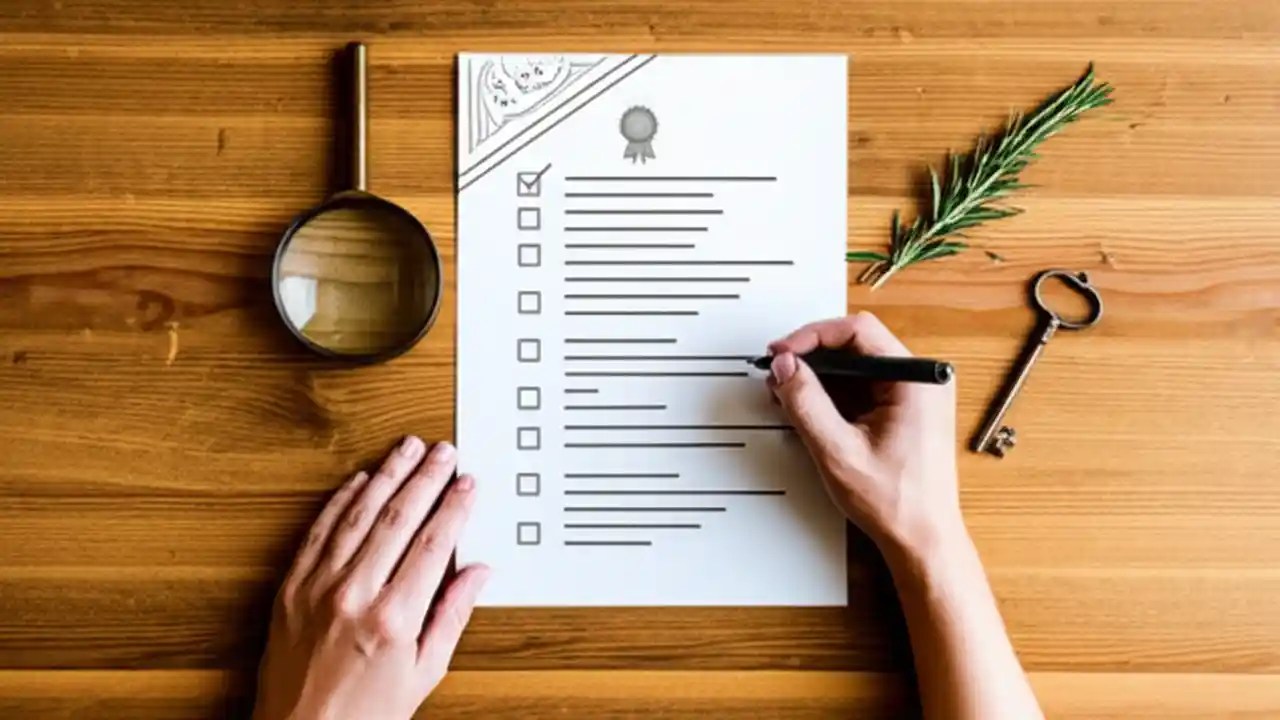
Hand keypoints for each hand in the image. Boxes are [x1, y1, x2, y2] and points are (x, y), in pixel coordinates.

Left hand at [253, 437, 488, 719]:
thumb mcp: (424, 673)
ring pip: (358, 514)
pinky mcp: (290, 588)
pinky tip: (358, 481)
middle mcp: (354, 595)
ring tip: (406, 450)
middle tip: (443, 453)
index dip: (454, 507)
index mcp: (393, 618)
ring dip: (386, 476)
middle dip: (425, 478)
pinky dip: (339, 501)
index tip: (468, 485)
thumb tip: (477, 573)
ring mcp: (318, 588)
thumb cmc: (363, 715)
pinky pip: (318, 531)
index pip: (434, 543)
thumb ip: (452, 616)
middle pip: (399, 518)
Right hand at [767, 312, 963, 557]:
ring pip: (856, 366)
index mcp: (916, 380)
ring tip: (788, 395)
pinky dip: (832, 395)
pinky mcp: (904, 411)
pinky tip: (809, 410)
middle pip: (856, 344)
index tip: (783, 353)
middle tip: (779, 373)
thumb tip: (785, 367)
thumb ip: (807, 403)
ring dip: (819, 377)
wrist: (923, 540)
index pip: (857, 331)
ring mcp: (914, 395)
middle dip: (811, 357)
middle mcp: (922, 380)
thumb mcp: (838, 451)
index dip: (812, 336)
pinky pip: (862, 387)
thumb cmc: (898, 504)